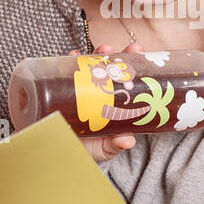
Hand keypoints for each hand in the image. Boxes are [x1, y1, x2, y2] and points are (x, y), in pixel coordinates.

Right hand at [69, 40, 142, 162]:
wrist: (61, 153)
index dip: (135, 67)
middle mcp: (100, 93)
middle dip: (122, 56)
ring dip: (98, 54)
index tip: (142, 54)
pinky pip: (67, 72)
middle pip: (113, 70)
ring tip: (104, 50)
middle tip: (131, 49)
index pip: (126, 81)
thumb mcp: (105, 148)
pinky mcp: (64, 90)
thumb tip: (128, 141)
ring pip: (92, 67)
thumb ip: (115, 145)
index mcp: (114, 104)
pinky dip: (70, 61)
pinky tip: (73, 55)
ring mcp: (83, 90)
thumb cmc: (88, 150)